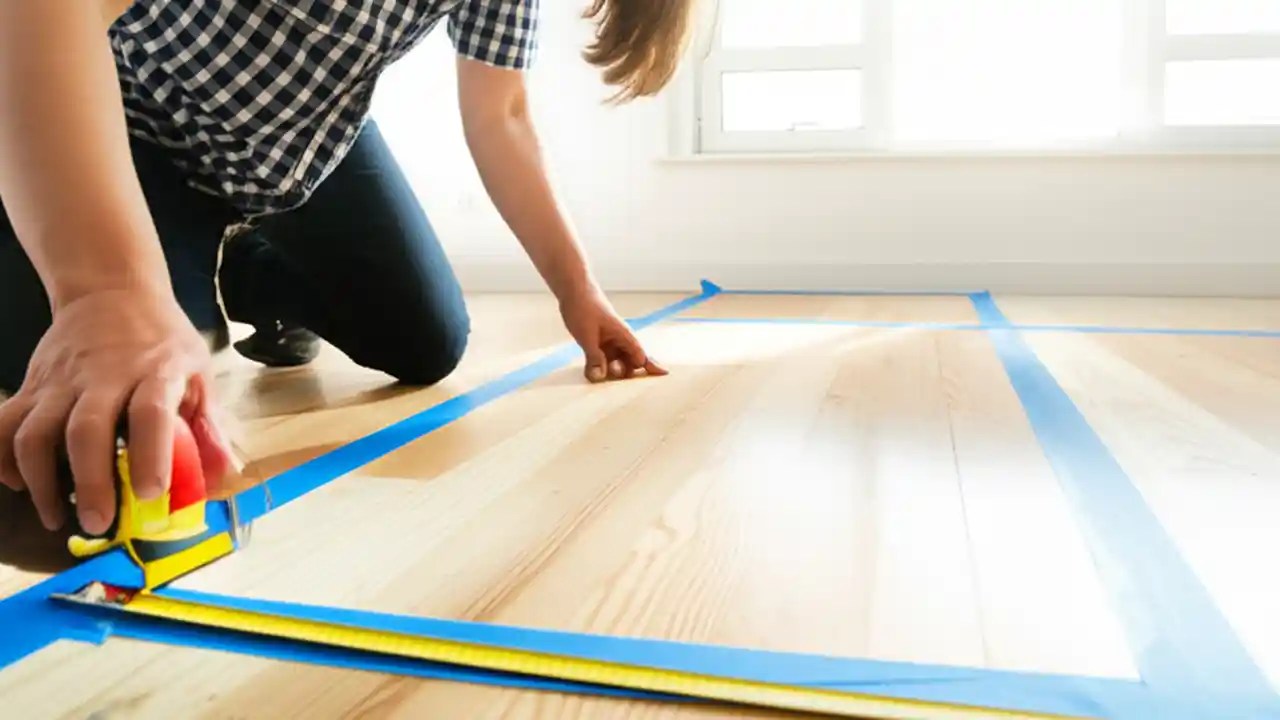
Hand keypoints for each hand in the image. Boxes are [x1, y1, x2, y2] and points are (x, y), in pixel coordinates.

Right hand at [0, 287, 234, 534]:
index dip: (152, 454)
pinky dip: (3, 458)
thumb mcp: (198, 369)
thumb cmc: (162, 340)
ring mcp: (61, 380)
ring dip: (40, 480)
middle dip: (88, 482)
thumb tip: (226, 473)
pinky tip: (18, 483)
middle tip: (96, 523)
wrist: (111, 290)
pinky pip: (5, 424)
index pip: (151, 412)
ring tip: (55, 515)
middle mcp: (104, 375)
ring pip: (35, 431)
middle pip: (85, 430)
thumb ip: (210, 423)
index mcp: (156, 371)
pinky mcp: (31, 384)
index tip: (152, 493)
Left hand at [559, 286, 668, 382]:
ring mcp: (608, 343)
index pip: (641, 356)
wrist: (573, 290)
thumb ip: (594, 357)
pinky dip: (597, 367)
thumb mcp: (587, 335)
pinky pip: (601, 361)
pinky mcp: (597, 344)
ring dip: (608, 372)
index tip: (663, 374)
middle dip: (624, 373)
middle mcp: (619, 341)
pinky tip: (590, 371)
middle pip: (629, 364)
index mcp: (624, 336)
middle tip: (612, 374)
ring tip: (596, 374)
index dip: (651, 367)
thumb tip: (601, 376)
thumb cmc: (584, 308)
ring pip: (615, 364)